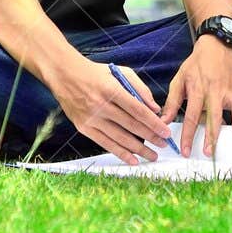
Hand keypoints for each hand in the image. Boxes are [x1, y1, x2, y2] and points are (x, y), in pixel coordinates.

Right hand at [47, 55, 171, 164]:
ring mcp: (92, 119)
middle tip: (164, 145)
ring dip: (138, 149)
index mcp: (111, 89)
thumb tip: (155, 108)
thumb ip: (140, 88)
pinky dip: (121, 153)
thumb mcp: (120, 72)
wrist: (66, 76)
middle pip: (131, 126)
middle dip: (150, 137)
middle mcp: (101, 106)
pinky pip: (105, 144)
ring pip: (119, 138)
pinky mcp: (84, 128)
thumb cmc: (97, 73)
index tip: (166, 132)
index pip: (137, 110)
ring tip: (152, 156)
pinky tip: (133, 160)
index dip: (153, 123)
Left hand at [160, 36, 231, 157]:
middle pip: (213, 115)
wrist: (217, 45)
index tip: (185, 151)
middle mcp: (215, 92)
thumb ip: (172, 102)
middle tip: (208, 152)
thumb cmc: (196, 64)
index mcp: (197, 90)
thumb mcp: (179, 79)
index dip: (188, 135)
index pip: (191, 116)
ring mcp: (230, 92)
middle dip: (211, 135)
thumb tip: (163, 120)